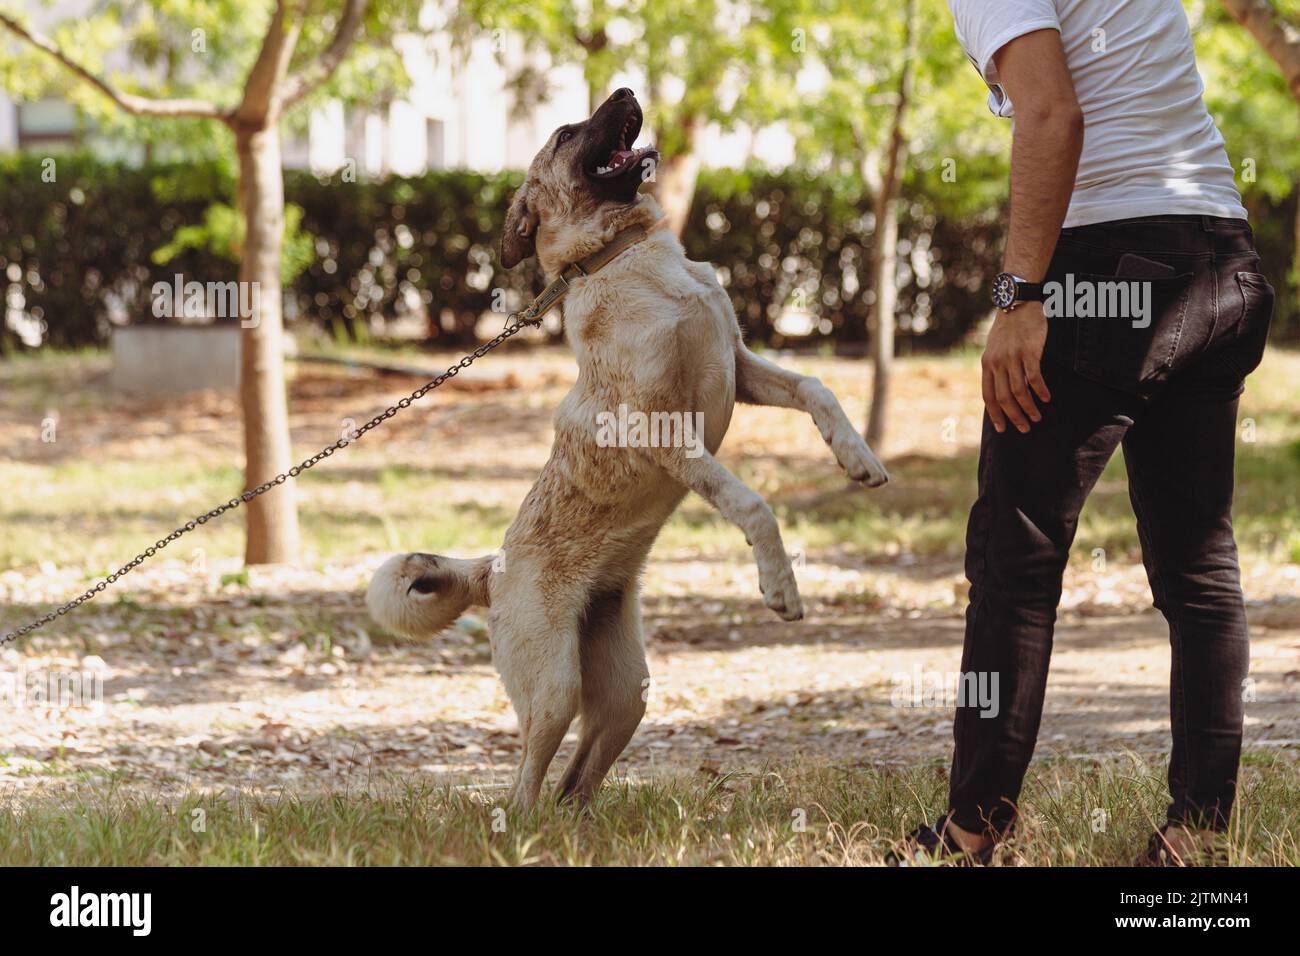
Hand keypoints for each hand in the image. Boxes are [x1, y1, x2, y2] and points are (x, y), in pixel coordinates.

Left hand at [981, 302, 1051, 433]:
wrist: (1017, 303)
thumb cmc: (1007, 328)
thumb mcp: (993, 348)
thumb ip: (994, 367)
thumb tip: (997, 388)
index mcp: (987, 364)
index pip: (988, 396)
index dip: (995, 414)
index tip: (1002, 429)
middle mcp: (997, 363)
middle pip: (1004, 398)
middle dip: (1014, 416)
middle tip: (1024, 429)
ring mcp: (1013, 357)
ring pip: (1019, 391)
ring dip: (1028, 407)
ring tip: (1036, 417)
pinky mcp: (1029, 352)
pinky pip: (1034, 377)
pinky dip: (1040, 390)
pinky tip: (1046, 399)